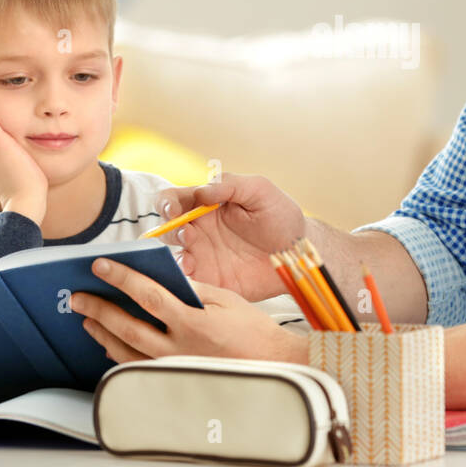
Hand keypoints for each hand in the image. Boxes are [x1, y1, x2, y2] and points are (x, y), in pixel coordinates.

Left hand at [70, 258, 308, 362]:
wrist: (273, 366)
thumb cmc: (253, 330)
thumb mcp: (226, 299)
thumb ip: (192, 288)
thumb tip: (164, 276)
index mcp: (193, 322)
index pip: (148, 295)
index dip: (122, 278)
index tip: (100, 265)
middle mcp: (179, 349)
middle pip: (128, 326)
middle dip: (99, 309)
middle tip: (78, 298)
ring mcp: (174, 369)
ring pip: (127, 353)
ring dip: (103, 334)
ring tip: (88, 320)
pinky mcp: (174, 382)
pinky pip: (138, 370)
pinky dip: (119, 357)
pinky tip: (111, 346)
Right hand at [155, 172, 305, 301]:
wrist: (299, 252)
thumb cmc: (280, 216)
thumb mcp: (260, 190)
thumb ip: (230, 185)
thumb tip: (201, 191)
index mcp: (206, 205)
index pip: (173, 200)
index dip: (166, 203)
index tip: (172, 209)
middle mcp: (199, 231)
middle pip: (167, 230)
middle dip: (170, 231)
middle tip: (188, 235)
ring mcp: (203, 257)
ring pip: (173, 257)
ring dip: (174, 256)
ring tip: (189, 259)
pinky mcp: (212, 280)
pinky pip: (188, 282)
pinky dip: (184, 280)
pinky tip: (194, 277)